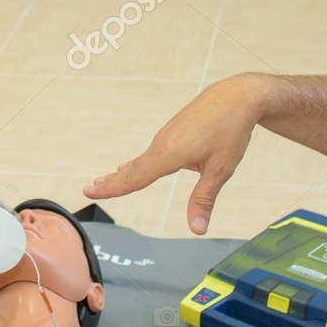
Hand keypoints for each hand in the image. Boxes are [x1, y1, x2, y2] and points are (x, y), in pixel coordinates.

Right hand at [84, 77, 262, 233]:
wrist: (237, 97)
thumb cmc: (231, 131)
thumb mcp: (220, 170)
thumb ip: (204, 199)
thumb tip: (197, 229)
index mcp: (169, 155)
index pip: (134, 178)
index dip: (111, 189)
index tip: (89, 193)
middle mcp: (162, 144)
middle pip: (132, 169)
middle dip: (112, 182)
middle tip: (90, 189)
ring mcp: (167, 135)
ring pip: (142, 159)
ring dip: (125, 171)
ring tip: (110, 179)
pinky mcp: (174, 130)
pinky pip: (152, 151)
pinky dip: (140, 161)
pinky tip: (138, 163)